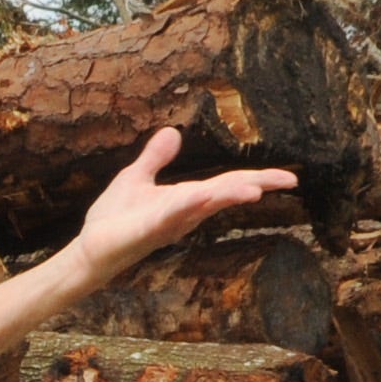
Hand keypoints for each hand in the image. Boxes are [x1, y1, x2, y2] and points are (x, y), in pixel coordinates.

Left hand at [64, 128, 300, 282]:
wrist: (90, 249)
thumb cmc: (114, 219)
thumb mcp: (136, 178)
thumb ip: (155, 158)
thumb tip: (173, 132)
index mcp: (186, 198)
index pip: (228, 184)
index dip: (259, 178)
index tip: (290, 176)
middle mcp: (185, 212)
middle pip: (226, 193)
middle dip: (256, 184)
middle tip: (290, 180)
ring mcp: (168, 222)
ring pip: (205, 206)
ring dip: (228, 197)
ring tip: (256, 190)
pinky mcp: (146, 230)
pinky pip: (170, 217)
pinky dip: (186, 206)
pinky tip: (201, 196)